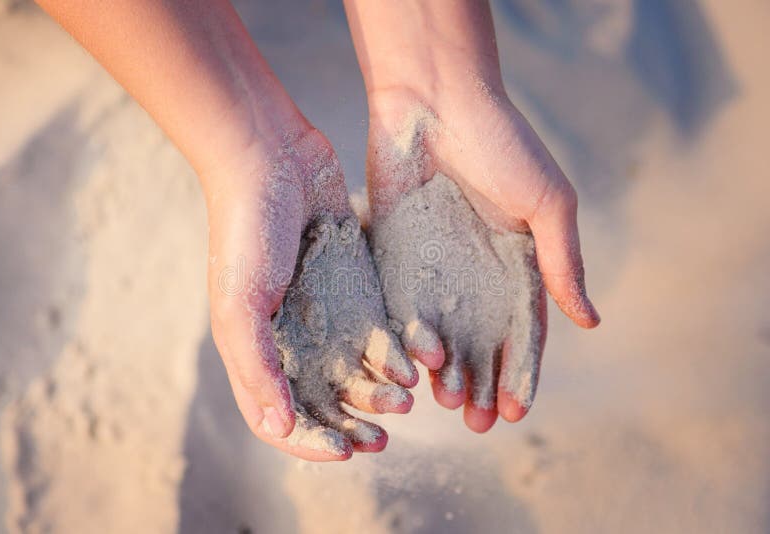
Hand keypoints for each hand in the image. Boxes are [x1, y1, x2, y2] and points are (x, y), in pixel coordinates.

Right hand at [206, 127, 414, 459]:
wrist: (274, 158)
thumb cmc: (246, 231)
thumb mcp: (241, 304)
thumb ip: (256, 367)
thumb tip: (279, 428)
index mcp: (258, 351)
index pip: (279, 419)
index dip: (311, 443)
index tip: (344, 449)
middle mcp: (293, 341)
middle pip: (324, 404)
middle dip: (353, 427)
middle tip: (382, 439)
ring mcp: (327, 315)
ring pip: (358, 375)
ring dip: (380, 397)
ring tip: (406, 402)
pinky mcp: (356, 288)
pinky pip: (381, 335)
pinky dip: (397, 357)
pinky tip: (415, 365)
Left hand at [346, 0, 598, 429]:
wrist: (433, 103)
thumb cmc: (501, 145)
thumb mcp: (547, 203)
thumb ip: (563, 263)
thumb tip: (592, 322)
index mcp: (518, 265)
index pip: (523, 333)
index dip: (521, 373)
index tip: (515, 410)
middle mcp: (477, 275)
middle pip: (481, 344)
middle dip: (480, 385)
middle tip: (475, 423)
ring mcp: (435, 271)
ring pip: (441, 336)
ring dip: (445, 374)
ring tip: (445, 405)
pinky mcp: (396, 260)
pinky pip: (402, 310)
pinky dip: (407, 344)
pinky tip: (408, 370)